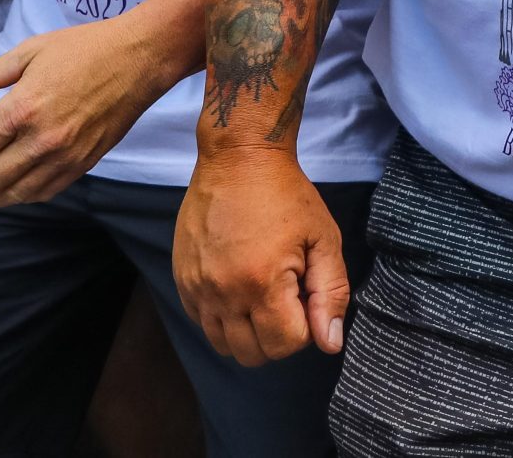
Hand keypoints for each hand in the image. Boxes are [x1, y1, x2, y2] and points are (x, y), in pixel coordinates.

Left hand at [0, 17, 171, 206]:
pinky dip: (19, 198)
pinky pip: (43, 192)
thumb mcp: (31, 50)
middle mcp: (40, 140)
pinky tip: (5, 194)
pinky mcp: (83, 164)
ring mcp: (64, 156)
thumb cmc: (84, 48)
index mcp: (21, 108)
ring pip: (14, 193)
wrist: (139, 59)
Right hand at [175, 147, 348, 365]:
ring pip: (223, 345)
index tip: (305, 294)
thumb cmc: (287, 195)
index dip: (305, 328)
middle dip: (277, 335)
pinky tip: (238, 284)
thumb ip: (330, 294)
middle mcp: (224, 292)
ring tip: (261, 293)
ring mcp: (197, 287)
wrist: (238, 158)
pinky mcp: (182, 278)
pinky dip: (222, 317)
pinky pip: (202, 322)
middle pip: (253, 354)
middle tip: (285, 296)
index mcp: (262, 283)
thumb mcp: (323, 238)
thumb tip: (330, 344)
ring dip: (248, 331)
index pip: (286, 345)